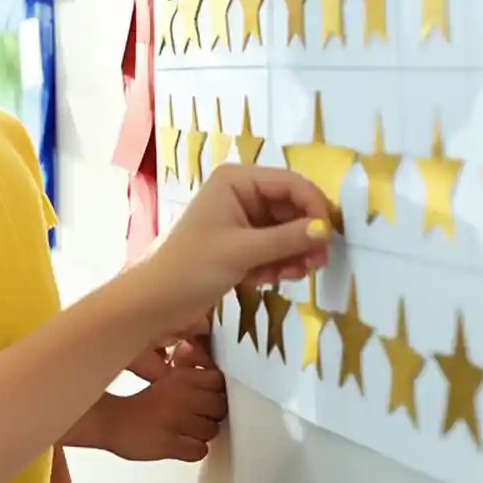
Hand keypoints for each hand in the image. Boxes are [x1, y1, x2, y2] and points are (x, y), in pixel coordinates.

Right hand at [90, 344, 226, 461]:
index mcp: (180, 377)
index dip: (214, 390)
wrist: (109, 421)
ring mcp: (177, 421)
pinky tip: (181, 444)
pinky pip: (200, 451)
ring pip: (211, 431)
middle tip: (197, 416)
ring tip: (185, 430)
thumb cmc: (137, 404)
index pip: (218, 381)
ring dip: (201, 433)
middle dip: (211, 414)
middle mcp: (182, 396)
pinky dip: (193, 450)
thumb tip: (214, 381)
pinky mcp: (170, 444)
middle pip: (219, 407)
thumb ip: (190, 378)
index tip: (206, 396)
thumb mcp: (166, 380)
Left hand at [137, 164, 332, 332]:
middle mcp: (239, 193)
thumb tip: (326, 230)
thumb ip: (287, 239)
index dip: (315, 207)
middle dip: (305, 236)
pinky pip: (272, 248)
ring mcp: (240, 220)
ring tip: (292, 274)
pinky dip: (278, 263)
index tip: (330, 237)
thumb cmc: (190, 267)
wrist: (152, 301)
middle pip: (291, 208)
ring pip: (285, 231)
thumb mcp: (242, 251)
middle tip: (317, 263)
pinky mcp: (239, 245)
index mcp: (236, 180)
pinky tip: (272, 279)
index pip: (291, 183)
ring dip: (293, 253)